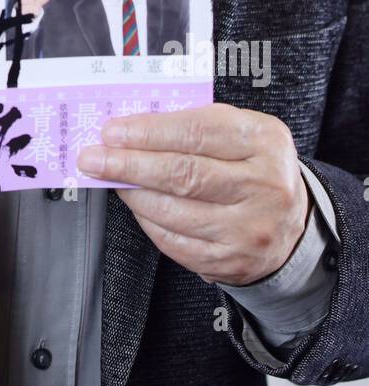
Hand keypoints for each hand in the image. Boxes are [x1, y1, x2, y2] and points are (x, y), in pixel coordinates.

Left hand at [76, 103, 311, 284]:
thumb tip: (132, 129)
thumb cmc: (253, 168)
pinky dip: (148, 222)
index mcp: (264, 140)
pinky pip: (176, 242)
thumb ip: (193, 124)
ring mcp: (250, 228)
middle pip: (183, 174)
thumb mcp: (240, 132)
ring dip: (133, 193)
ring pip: (175, 211)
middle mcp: (263, 185)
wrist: (292, 226)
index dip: (149, 132)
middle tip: (93, 158)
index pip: (197, 132)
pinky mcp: (233, 261)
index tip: (112, 132)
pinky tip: (137, 205)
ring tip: (111, 179)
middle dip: (129, 164)